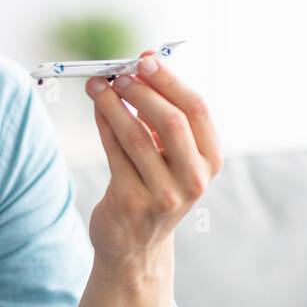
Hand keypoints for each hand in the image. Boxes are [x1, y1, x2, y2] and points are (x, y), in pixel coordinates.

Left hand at [85, 50, 223, 268]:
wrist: (136, 246)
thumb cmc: (154, 186)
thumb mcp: (171, 156)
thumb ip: (162, 115)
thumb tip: (144, 64)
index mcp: (209, 160)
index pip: (197, 111)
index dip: (170, 81)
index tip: (145, 61)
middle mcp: (193, 179)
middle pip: (171, 121)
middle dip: (142, 91)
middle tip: (118, 73)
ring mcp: (163, 194)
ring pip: (137, 136)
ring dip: (114, 105)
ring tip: (97, 86)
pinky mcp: (131, 202)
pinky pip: (114, 153)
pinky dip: (104, 125)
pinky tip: (97, 109)